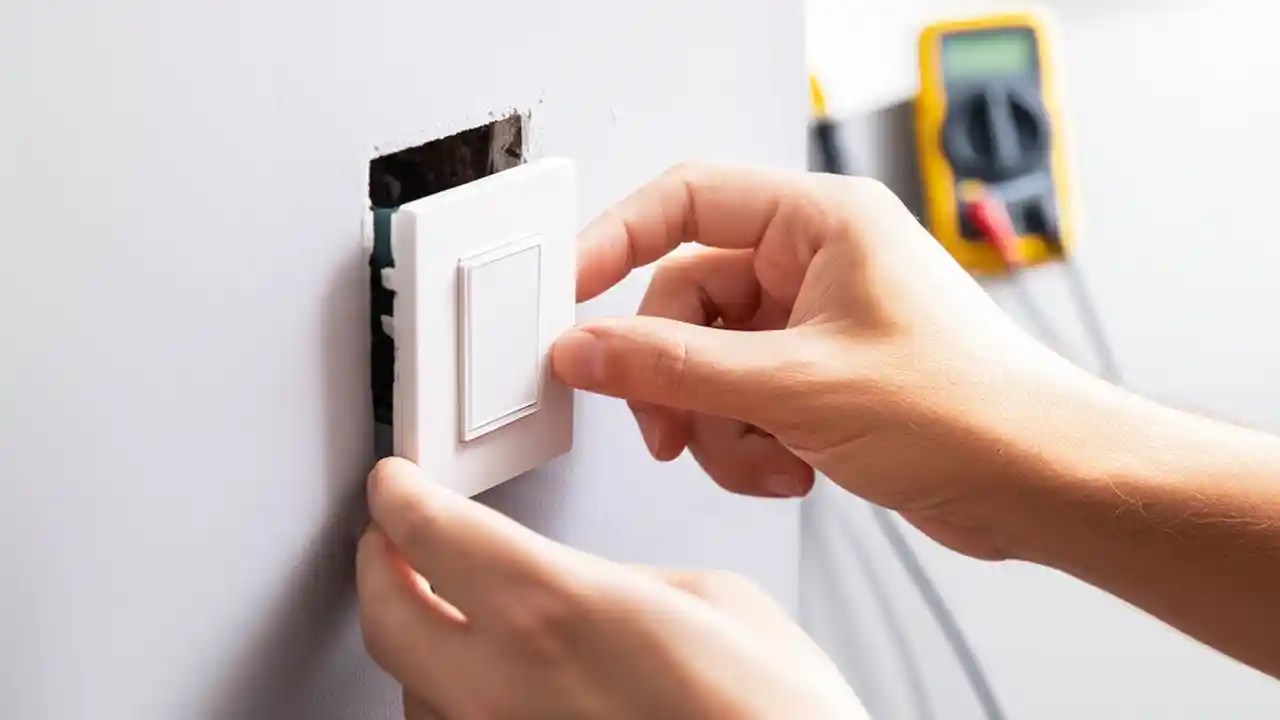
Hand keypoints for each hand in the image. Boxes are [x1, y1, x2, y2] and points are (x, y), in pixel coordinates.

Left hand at [357, 457, 865, 719]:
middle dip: (378, 566)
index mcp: (555, 608)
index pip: (428, 532)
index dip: (400, 498)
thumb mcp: (710, 597)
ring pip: (411, 689)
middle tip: (390, 541)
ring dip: (417, 638)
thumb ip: (618, 581)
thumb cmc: (776, 716)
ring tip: (440, 610)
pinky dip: (455, 699)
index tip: (397, 487)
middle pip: (384, 616)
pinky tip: (485, 682)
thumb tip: (583, 586)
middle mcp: (506, 689)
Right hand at [552, 163, 1111, 558]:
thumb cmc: (971, 409)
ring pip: (706, 362)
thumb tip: (588, 349)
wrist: (1040, 482)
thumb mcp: (796, 387)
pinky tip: (789, 467)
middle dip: (672, 375)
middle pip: (685, 301)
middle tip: (666, 424)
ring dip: (714, 423)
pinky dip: (746, 443)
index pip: (688, 201)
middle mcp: (814, 264)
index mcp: (821, 222)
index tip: (569, 288)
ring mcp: (812, 324)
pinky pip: (737, 400)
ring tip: (758, 455)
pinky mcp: (815, 380)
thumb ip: (675, 367)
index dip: (616, 239)